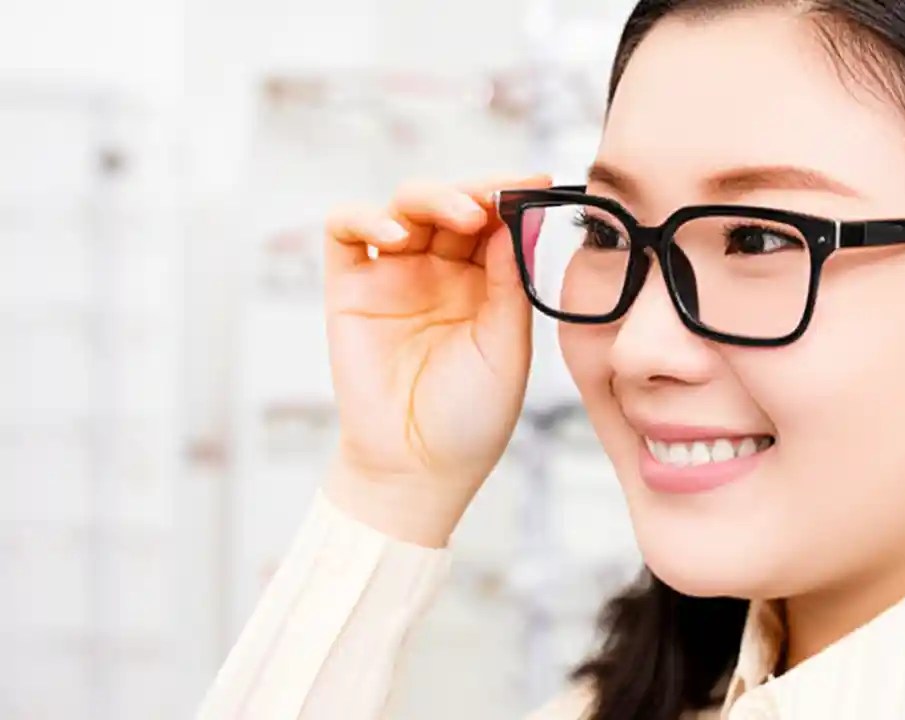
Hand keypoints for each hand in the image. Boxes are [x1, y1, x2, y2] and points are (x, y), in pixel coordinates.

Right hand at [322, 174, 551, 545]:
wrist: (418, 469)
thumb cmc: (471, 417)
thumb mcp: (505, 346)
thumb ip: (508, 283)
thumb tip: (516, 219)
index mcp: (485, 283)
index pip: (495, 221)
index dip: (512, 196)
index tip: (538, 181)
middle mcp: (439, 271)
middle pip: (451, 203)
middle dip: (476, 190)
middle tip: (496, 196)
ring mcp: (393, 275)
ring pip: (404, 205)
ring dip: (431, 197)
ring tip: (460, 215)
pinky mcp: (349, 288)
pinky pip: (345, 231)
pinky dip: (365, 217)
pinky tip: (397, 234)